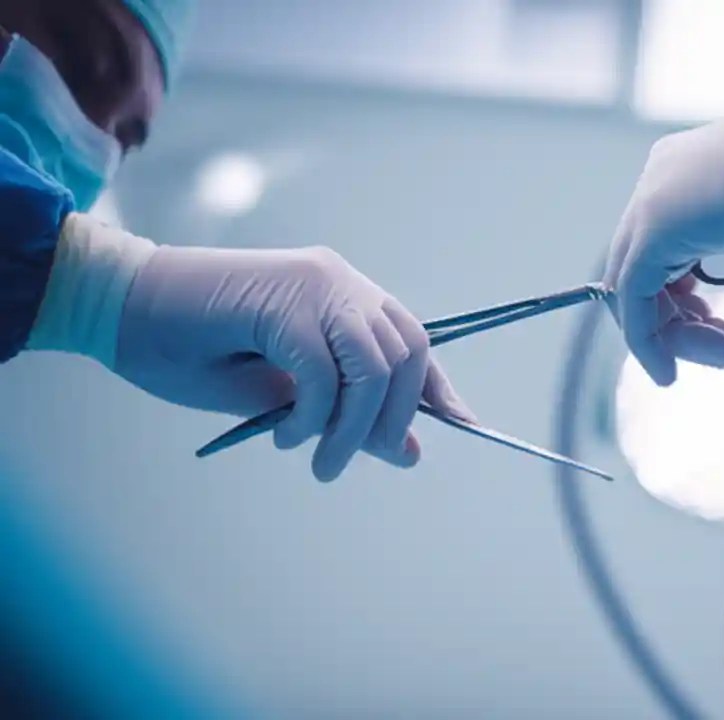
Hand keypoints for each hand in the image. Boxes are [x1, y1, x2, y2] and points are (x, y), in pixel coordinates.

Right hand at [114, 244, 473, 481]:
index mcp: (345, 296)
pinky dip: (312, 416)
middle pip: (406, 355)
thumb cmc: (195, 350)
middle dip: (392, 419)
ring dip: (351, 428)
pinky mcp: (283, 300)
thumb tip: (407, 449)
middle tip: (346, 461)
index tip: (466, 425)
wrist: (120, 312)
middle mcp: (340, 282)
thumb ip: (347, 416)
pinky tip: (286, 434)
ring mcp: (315, 285)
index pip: (415, 340)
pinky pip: (324, 372)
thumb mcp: (285, 398)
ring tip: (317, 460)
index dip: (439, 387)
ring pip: (372, 367)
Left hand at [605, 30, 723, 385]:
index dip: (686, 308)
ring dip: (676, 341)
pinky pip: (631, 298)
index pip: (661, 257)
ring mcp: (653, 200)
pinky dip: (648, 341)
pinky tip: (669, 374)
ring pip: (633, 293)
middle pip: (641, 278)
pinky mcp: (655, 225)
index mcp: (689, 177)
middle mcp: (661, 183)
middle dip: (680, 330)